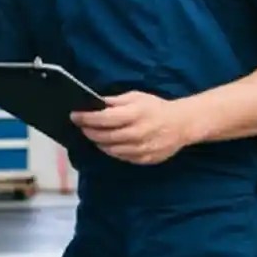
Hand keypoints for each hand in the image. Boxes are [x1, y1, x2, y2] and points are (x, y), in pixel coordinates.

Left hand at [70, 91, 195, 164]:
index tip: (75, 116)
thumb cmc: (156, 108)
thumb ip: (115, 101)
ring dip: (98, 142)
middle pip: (105, 136)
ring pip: (111, 149)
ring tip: (92, 135)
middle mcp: (138, 133)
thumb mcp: (136, 97)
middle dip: (89, 131)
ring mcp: (142, 148)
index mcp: (135, 114)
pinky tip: (107, 144)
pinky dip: (112, 151)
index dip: (86, 118)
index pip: (104, 118)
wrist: (182, 124)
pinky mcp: (145, 159)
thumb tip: (94, 103)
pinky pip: (122, 157)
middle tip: (80, 126)